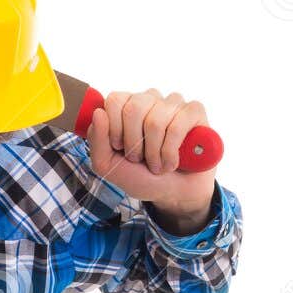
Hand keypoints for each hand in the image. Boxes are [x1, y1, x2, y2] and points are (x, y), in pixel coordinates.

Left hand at [87, 89, 217, 230]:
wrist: (173, 193)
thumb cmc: (141, 176)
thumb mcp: (109, 165)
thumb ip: (97, 141)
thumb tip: (98, 112)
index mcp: (125, 107)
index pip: (114, 100)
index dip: (114, 128)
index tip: (119, 148)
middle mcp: (149, 100)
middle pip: (134, 108)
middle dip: (134, 144)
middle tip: (139, 159)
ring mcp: (173, 104)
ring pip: (155, 121)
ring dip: (154, 153)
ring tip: (157, 165)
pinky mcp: (195, 112)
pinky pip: (178, 126)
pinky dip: (171, 152)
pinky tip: (172, 162)